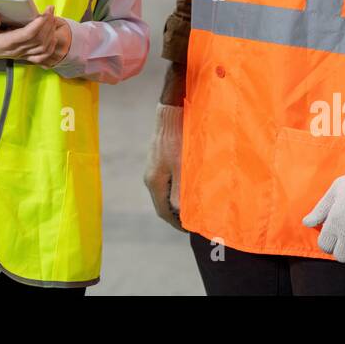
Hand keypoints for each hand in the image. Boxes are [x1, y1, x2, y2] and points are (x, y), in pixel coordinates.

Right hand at [0, 6, 65, 65]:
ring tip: (51, 18)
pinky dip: (50, 47)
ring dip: (51, 33)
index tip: (45, 13)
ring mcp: (20, 54)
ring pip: (43, 48)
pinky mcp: (23, 55)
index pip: (27, 35)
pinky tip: (52, 36)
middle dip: (48, 24)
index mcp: (6, 42)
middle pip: (39, 40)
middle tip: (50, 9)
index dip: (39, 24)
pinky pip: (41, 56)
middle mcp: (16, 50)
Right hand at [143, 101, 184, 231]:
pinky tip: (188, 187)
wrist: (171, 114)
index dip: (176, 223)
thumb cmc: (177, 140)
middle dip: (176, 214)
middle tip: (193, 220)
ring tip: (193, 206)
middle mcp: (150, 177)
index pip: (162, 211)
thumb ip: (180, 191)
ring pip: (164, 192)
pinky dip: (176, 189)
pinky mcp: (159, 161)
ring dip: (177, 201)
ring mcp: (154, 168)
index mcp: (154, 182)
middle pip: (162, 203)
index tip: (190, 229)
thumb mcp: (181, 167)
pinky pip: (166, 182)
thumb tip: (180, 212)